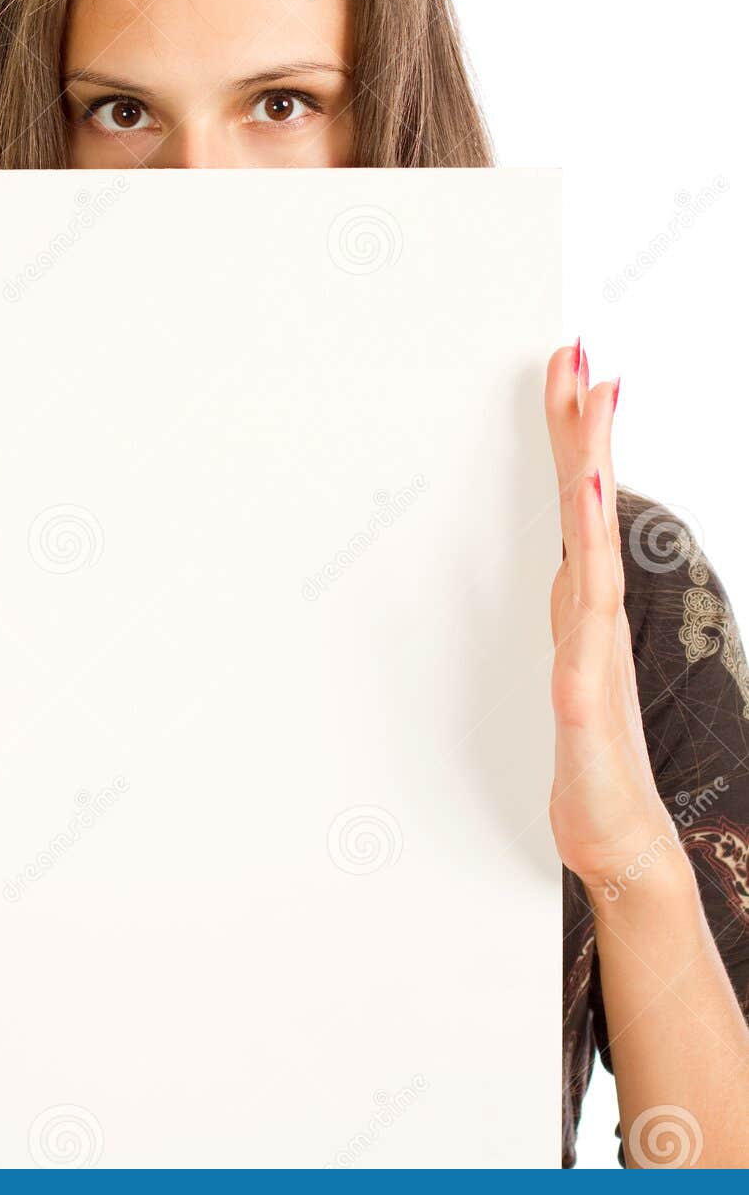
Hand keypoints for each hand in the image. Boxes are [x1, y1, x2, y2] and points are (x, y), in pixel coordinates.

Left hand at [544, 342, 680, 903]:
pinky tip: (587, 519)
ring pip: (594, 541)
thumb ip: (577, 617)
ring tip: (596, 400)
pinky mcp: (588, 691)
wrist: (622, 846)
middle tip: (580, 348)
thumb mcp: (576, 672)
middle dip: (583, 423)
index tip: (572, 368)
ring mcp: (597, 647)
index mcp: (588, 603)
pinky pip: (590, 613)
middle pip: (587, 503)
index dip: (576, 435)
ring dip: (593, 469)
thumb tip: (574, 567)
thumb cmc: (598, 761)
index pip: (578, 502)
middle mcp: (596, 613)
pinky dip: (590, 557)